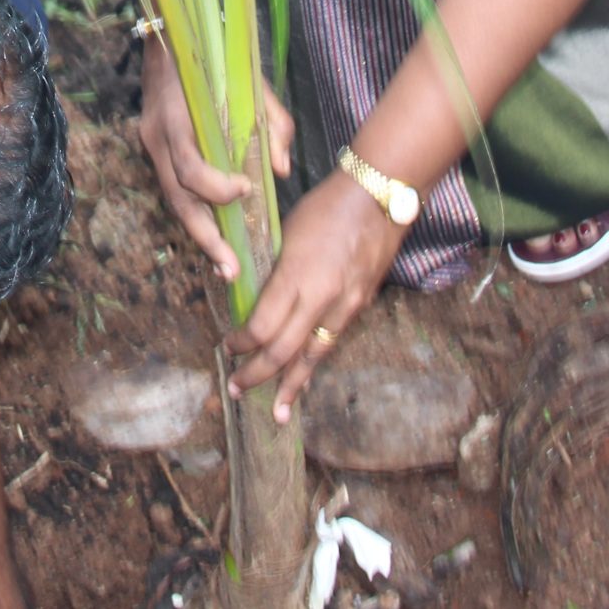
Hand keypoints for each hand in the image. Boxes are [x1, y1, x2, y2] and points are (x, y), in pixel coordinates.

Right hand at [135, 29, 291, 283]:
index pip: (189, 167)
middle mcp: (157, 138)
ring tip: (225, 267)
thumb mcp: (252, 84)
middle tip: (231, 270)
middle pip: (177, 199)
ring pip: (174, 202)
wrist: (170, 39)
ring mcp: (151, 147)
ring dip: (200, 236)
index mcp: (176, 119)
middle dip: (205, 238)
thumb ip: (272, 125)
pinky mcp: (156, 152)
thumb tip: (282, 172)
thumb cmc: (217, 62)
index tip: (245, 190)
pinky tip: (216, 238)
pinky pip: (176, 191)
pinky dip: (196, 215)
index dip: (216, 187)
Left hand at [224, 173, 402, 422]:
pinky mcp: (360, 306)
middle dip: (258, 374)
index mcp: (296, 275)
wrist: (380, 196)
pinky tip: (305, 378)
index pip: (262, 326)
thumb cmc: (326, 207)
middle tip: (237, 389)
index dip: (241, 344)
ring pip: (313, 356)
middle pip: (284, 350)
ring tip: (278, 412)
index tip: (228, 348)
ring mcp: (345, 305)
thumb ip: (275, 274)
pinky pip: (332, 342)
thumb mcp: (287, 235)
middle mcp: (321, 297)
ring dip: (291, 385)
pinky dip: (315, 364)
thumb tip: (256, 301)